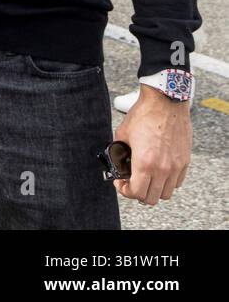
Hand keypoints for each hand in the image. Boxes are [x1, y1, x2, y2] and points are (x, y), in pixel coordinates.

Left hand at [113, 85, 191, 205]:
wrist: (165, 102)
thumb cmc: (143, 116)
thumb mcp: (122, 135)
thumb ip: (119, 152)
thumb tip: (116, 163)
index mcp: (144, 163)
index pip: (137, 193)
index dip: (125, 191)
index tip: (121, 183)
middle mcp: (162, 168)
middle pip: (151, 198)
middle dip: (138, 193)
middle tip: (131, 183)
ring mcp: (176, 166)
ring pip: (165, 193)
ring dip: (153, 189)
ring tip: (145, 179)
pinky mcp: (184, 161)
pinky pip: (177, 182)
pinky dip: (167, 182)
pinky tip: (158, 172)